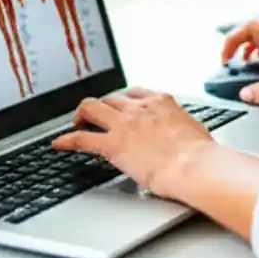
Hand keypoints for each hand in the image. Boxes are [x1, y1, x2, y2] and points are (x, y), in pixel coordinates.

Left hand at [52, 90, 214, 200]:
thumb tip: (183, 137)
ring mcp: (124, 124)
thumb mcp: (193, 129)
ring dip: (81, 113)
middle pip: (111, 97)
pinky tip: (58, 143)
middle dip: (102, 105)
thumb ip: (180, 128)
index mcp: (161, 102)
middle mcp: (139, 108)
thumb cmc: (199, 153)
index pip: (134, 93)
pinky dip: (67, 139)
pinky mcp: (112, 144)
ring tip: (76, 122)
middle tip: (96, 115)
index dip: (123, 99)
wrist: (193, 165)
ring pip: (91, 107)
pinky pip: (82, 137)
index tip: (119, 104)